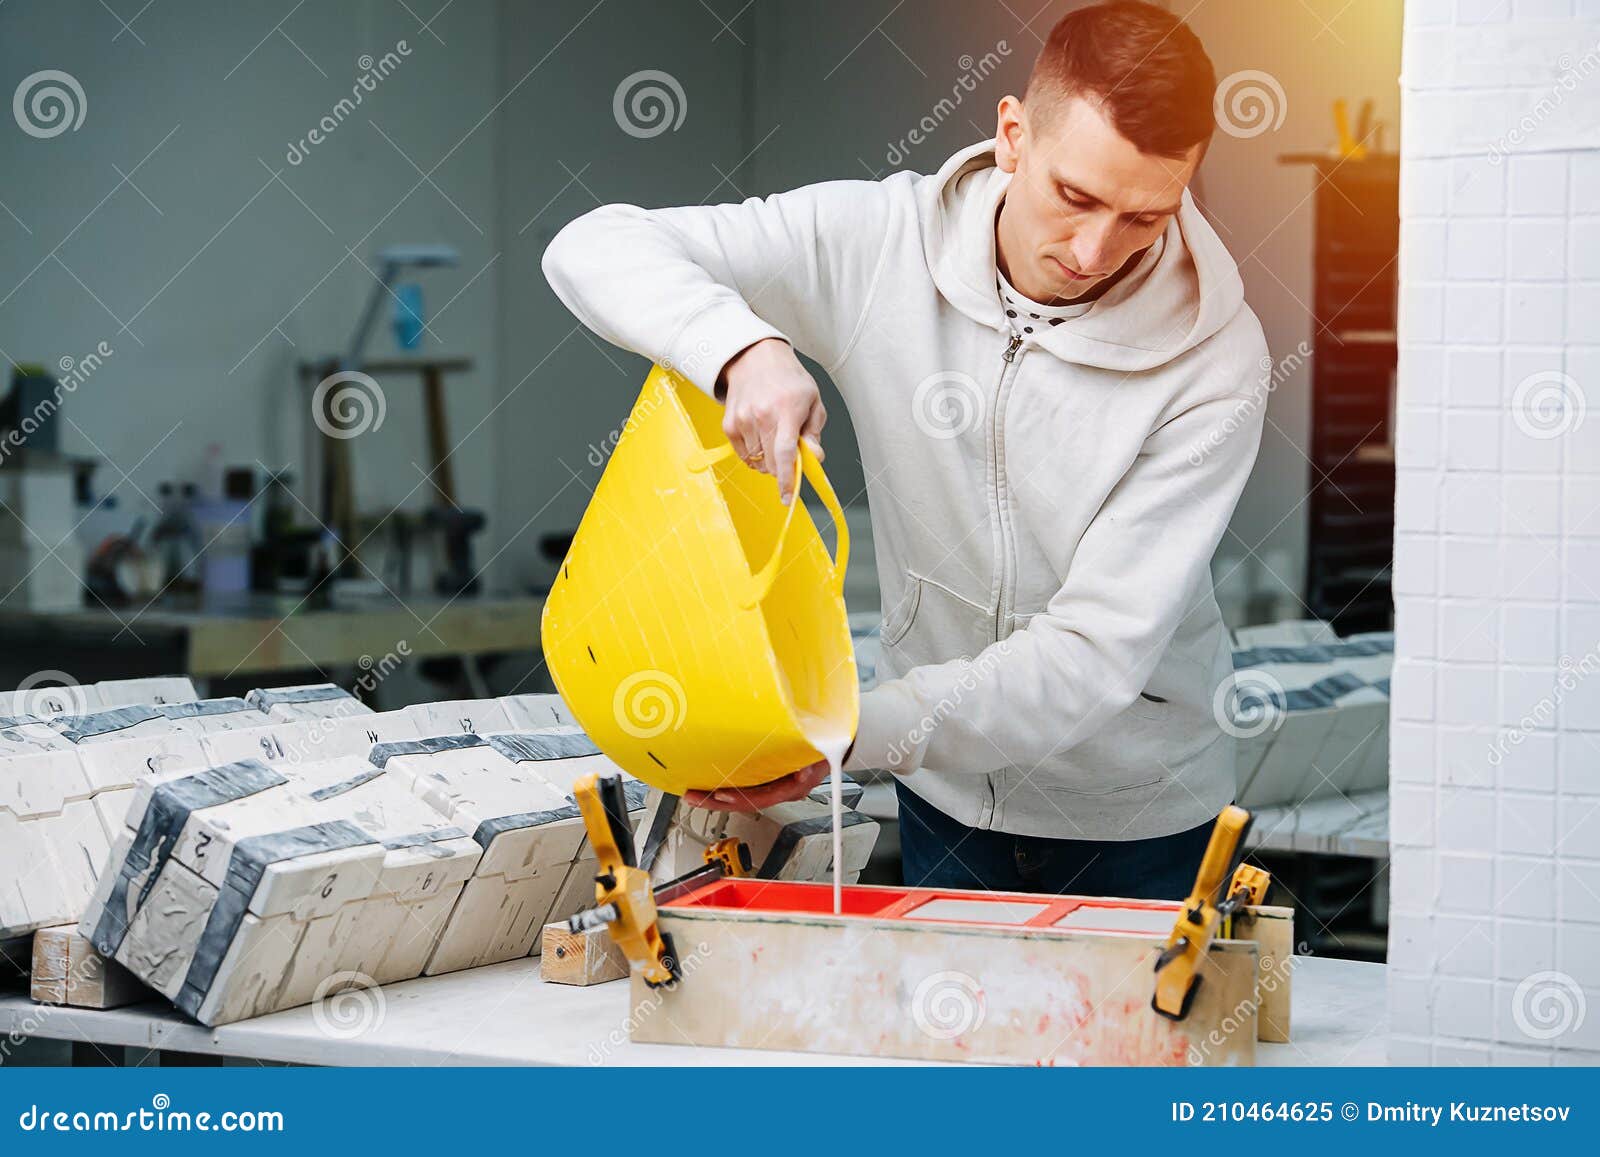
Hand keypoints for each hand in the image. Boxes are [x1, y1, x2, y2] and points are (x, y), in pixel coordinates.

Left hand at [683, 759, 830, 812]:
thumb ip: (811, 766)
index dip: (739, 798)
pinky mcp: (767, 776)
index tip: (719, 794)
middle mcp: (780, 790)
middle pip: (744, 801)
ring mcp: (772, 785)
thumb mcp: (822, 755)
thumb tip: (804, 772)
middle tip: (693, 797)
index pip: (760, 798)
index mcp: (791, 788)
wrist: (832, 745)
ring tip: (695, 792)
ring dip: (717, 794)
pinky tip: (711, 782)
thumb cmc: (826, 749)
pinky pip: (745, 784)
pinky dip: (727, 784)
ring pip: (741, 795)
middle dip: (716, 801)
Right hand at [719, 337, 826, 503]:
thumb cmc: (788, 380)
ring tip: (773, 435)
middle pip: (770, 463)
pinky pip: (744, 455)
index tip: (788, 497)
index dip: (787, 479)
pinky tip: (760, 435)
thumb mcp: (813, 401)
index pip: (785, 452)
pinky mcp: (729, 425)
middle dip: (782, 468)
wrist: (755, 359)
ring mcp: (742, 421)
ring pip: (757, 462)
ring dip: (768, 459)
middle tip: (789, 452)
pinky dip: (754, 454)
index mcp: (786, 409)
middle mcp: (761, 416)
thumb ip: (814, 433)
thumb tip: (814, 459)